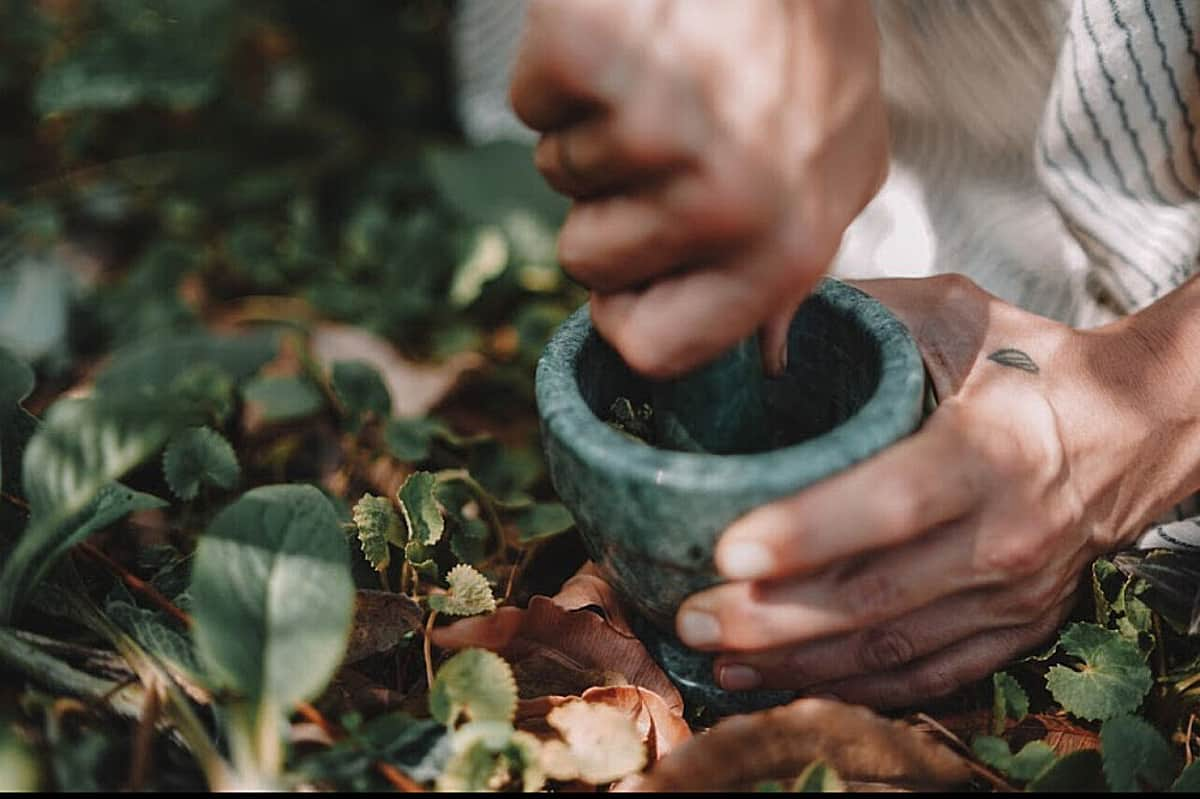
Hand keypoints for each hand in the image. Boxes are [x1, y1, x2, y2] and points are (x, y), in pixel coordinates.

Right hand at [510, 0, 887, 376]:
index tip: (633, 261)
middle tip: (674, 118)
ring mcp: (645, 129)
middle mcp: (719, 203)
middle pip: (587, 264)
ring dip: (595, 125)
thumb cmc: (805, 38)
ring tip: (665, 62)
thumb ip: (787, 265)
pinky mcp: (581, 58)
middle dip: (610, 199)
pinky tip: (629, 30)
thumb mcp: (837, 163)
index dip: (626, 310)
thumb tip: (761, 350)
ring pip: (557, 176)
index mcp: (786, 245)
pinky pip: (530, 104)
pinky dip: (564, 68)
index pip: (655, 349)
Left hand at [672, 274, 1193, 707]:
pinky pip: (926, 675)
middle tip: (690, 618)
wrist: (1139, 430)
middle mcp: (1005, 534)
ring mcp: (1014, 595)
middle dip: (773, 618)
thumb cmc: (1030, 364)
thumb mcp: (956, 316)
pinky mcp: (1016, 629)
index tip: (727, 552)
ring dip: (797, 663)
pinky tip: (785, 680)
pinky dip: (852, 685)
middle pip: (876, 596)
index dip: (808, 533)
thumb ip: (862, 316)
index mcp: (989, 450)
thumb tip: (754, 329)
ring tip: (715, 656)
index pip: (890, 504)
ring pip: (891, 648)